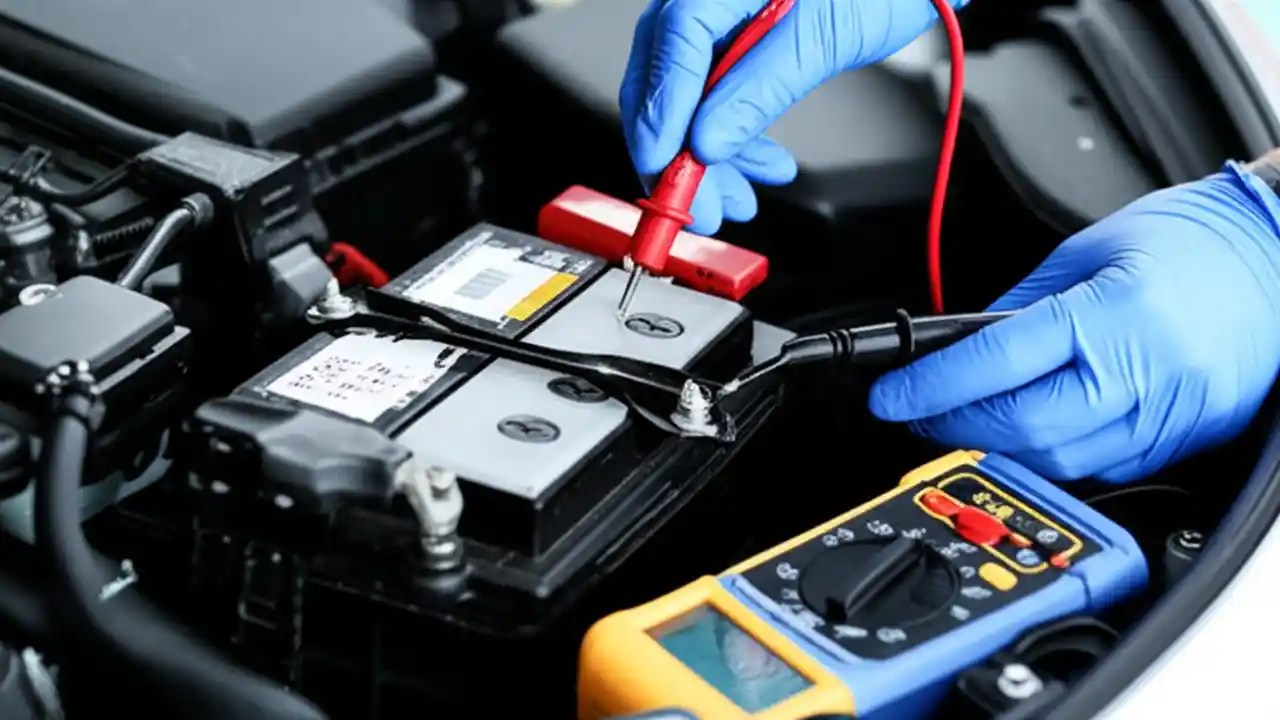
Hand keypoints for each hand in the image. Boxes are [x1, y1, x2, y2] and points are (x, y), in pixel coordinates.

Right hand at [620, 0, 968, 233]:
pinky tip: (761, 165)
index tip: (665, 167)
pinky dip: (733, 139)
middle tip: (698, 206)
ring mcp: (718, 22)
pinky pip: (715, 99)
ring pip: (685, 100)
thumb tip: (708, 143)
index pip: (672, 45)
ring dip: (708, 159)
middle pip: (662, 79)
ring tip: (736, 199)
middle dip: (678, 152)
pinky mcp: (735, 47)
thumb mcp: (821, 39)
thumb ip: (758, 90)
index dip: (660, 113)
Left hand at [869, 163, 1279, 482]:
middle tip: (916, 413)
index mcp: (1115, 312)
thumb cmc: (1192, 239)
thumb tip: (960, 347)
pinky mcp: (1184, 438)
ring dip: (996, 447)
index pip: (998, 363)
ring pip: (1059, 460)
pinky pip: (1101, 467)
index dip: (931, 386)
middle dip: (953, 425)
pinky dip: (1051, 455)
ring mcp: (1171, 413)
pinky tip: (1025, 433)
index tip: (891, 396)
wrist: (1278, 250)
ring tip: (961, 422)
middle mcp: (1147, 371)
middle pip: (1023, 427)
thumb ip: (1020, 304)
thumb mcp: (1088, 250)